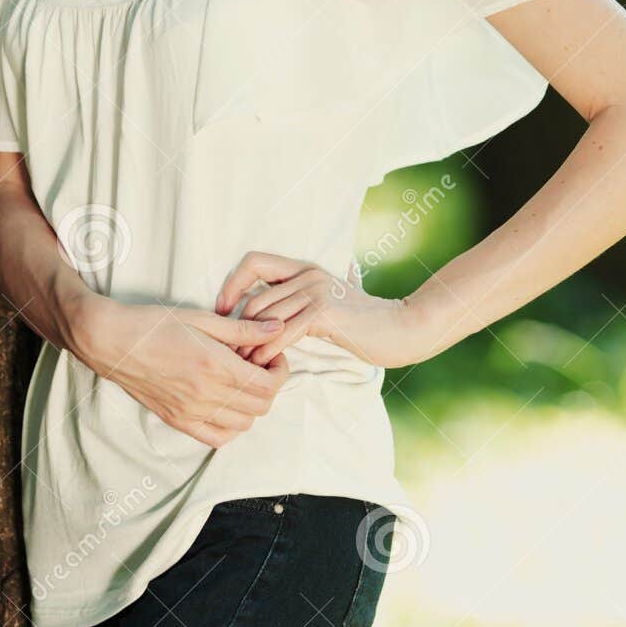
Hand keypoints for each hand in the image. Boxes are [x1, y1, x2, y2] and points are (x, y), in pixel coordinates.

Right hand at [67, 291, 291, 446]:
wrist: (112, 341)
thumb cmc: (154, 324)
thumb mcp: (203, 319)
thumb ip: (243, 329)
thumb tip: (277, 328)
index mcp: (215, 366)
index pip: (268, 385)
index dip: (279, 370)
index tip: (271, 355)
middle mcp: (205, 395)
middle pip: (260, 407)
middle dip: (269, 386)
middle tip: (258, 365)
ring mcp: (191, 412)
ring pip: (243, 425)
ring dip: (251, 405)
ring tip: (240, 381)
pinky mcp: (177, 421)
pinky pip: (217, 438)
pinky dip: (230, 425)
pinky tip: (224, 403)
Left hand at [215, 251, 417, 368]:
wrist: (402, 327)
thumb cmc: (364, 322)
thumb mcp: (329, 303)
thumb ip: (301, 302)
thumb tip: (269, 316)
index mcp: (305, 269)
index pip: (254, 261)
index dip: (232, 284)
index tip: (223, 310)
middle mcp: (307, 275)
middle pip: (254, 298)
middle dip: (236, 327)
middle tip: (230, 351)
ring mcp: (316, 292)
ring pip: (264, 317)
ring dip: (249, 344)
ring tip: (242, 364)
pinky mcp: (323, 313)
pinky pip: (282, 332)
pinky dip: (267, 350)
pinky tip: (262, 364)